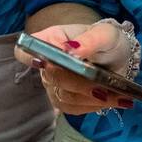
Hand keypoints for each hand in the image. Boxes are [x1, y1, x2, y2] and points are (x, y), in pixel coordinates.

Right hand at [14, 21, 135, 114]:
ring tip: (116, 96)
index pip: (24, 51)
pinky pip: (74, 108)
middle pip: (53, 78)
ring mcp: (53, 84)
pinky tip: (113, 101)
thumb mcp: (104, 33)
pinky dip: (94, 105)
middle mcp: (46, 64)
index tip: (52, 60)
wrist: (117, 55)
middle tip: (103, 87)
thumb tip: (72, 49)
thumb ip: (89, 40)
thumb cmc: (106, 40)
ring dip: (91, 99)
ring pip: (65, 97)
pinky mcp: (64, 100)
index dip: (31, 58)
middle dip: (80, 84)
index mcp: (50, 41)